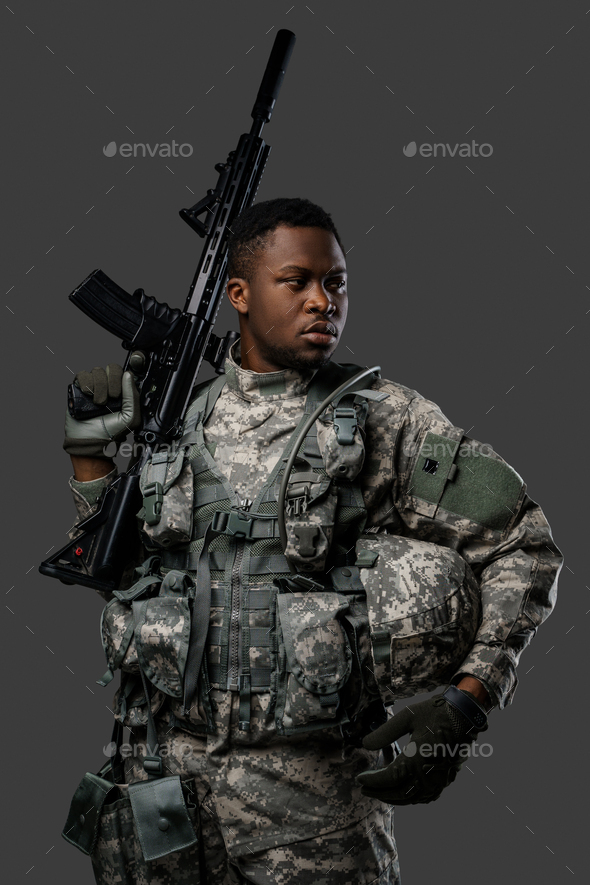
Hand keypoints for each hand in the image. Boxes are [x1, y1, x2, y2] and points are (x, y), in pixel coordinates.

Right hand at [63, 364, 139, 458]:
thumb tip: (128, 375)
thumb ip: (132, 395)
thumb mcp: (130, 416)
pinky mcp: (79, 388)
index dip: (121, 380)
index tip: (118, 395)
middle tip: (110, 399)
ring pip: (97, 371)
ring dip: (99, 387)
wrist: (92, 440)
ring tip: (99, 403)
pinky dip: (86, 384)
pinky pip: (82, 375)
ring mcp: (94, 386)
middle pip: (111, 368)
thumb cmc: (112, 431)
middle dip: (111, 383)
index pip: (123, 372)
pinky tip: (88, 396)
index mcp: (121, 390)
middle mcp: (108, 386)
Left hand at [356, 691, 487, 804]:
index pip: (389, 778)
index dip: (373, 780)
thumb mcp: (406, 716)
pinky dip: (411, 797)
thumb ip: (385, 733)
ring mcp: (439, 780)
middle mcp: (428, 775)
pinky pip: (426, 797)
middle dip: (379, 792)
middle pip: (399, 793)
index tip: (359, 778)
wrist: (465, 716)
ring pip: (412, 798)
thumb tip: (365, 744)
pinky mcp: (446, 779)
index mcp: (416, 760)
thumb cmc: (434, 713)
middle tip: (364, 788)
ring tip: (380, 790)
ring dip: (394, 797)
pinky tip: (403, 790)